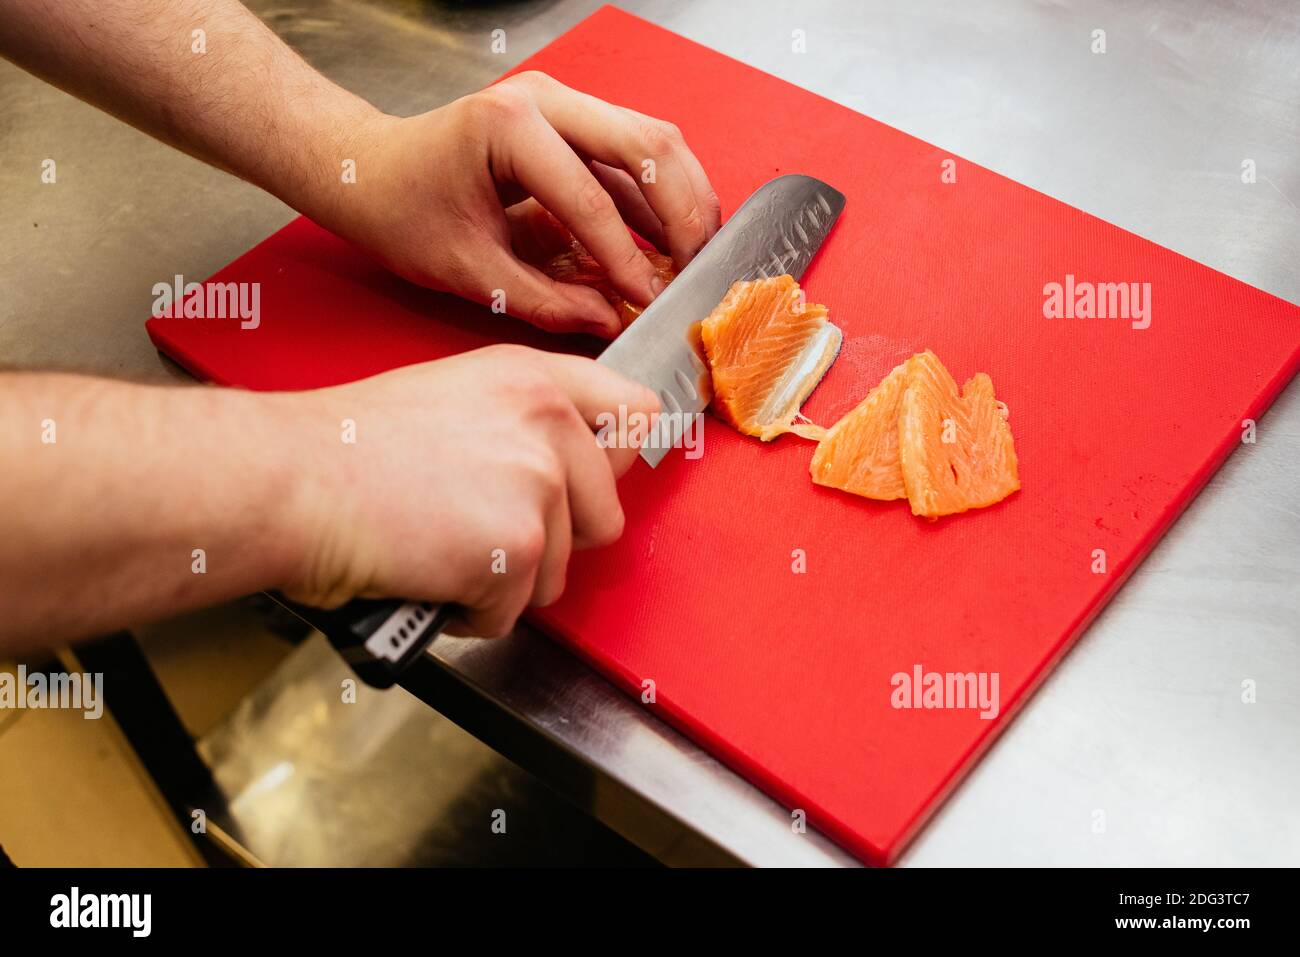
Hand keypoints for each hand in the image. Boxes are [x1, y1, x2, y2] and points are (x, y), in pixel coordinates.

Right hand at [276, 345, 658, 636]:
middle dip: (549, 543)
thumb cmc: (342, 449)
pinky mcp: (518, 545)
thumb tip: (561, 472)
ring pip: (557, 573)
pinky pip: (511, 612)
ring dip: (502, 582)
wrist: (290, 481)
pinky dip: (468, 613)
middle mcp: (549, 422)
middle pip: (605, 517)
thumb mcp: (450, 397)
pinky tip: (427, 575)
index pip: (634, 412)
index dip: (618, 459)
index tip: (595, 482)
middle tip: (483, 533)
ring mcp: (539, 484)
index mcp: (533, 379)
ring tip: (440, 551)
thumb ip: (519, 424)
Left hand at [323, 71, 720, 337]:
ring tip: (697, 257)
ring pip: (653, 142)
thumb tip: (608, 319)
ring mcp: (563, 104)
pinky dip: (662, 198)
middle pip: (647, 145)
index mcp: (508, 126)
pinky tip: (673, 242)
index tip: (651, 301)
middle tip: (699, 270)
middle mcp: (545, 99)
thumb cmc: (400, 210)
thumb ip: (543, 301)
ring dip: (683, 200)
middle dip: (683, 214)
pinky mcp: (573, 123)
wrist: (369, 172)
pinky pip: (635, 155)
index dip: (627, 258)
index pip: (590, 197)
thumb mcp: (467, 271)